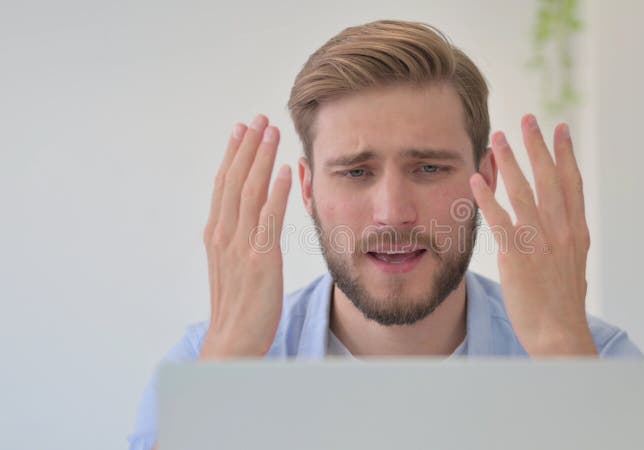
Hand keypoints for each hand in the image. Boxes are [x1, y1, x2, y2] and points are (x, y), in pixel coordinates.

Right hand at [200, 114, 291, 358]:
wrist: (233, 340)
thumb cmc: (237, 307)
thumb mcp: (231, 266)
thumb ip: (236, 239)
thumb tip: (244, 218)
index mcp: (216, 234)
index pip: (223, 185)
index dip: (233, 155)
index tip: (241, 130)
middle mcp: (223, 234)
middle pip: (234, 180)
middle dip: (247, 147)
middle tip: (257, 119)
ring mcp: (240, 245)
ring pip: (249, 191)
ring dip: (260, 159)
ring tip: (270, 131)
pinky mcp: (260, 258)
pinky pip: (268, 218)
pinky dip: (276, 192)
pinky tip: (284, 170)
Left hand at [469, 114, 596, 355]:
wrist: (560, 335)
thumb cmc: (563, 307)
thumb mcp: (574, 268)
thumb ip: (567, 243)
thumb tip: (564, 229)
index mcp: (576, 233)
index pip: (572, 184)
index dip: (566, 154)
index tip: (561, 129)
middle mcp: (561, 231)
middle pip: (549, 179)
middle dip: (538, 145)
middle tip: (529, 118)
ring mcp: (539, 242)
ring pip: (524, 191)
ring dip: (510, 162)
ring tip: (499, 138)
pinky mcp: (517, 255)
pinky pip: (500, 218)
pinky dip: (487, 196)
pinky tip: (476, 178)